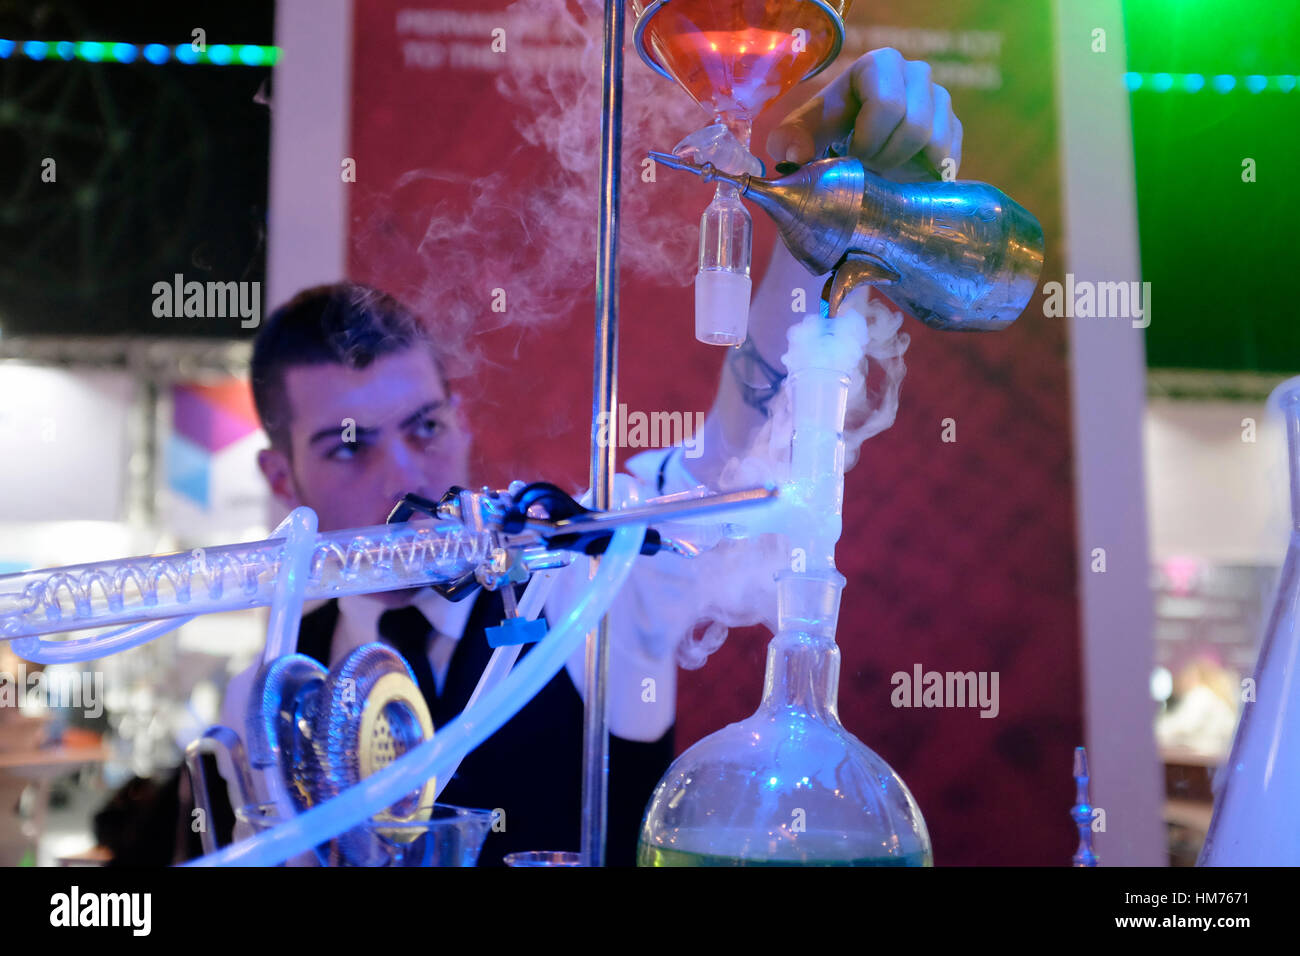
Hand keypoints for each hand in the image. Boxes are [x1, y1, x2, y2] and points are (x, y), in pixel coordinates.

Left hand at [766, 48, 962, 182]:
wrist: (855, 144)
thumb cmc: (828, 133)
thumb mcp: (803, 133)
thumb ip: (790, 140)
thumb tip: (795, 157)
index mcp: (879, 64)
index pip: (888, 104)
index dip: (870, 140)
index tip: (854, 155)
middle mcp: (916, 74)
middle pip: (915, 126)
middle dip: (887, 157)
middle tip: (868, 167)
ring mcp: (940, 98)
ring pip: (935, 142)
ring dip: (906, 166)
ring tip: (884, 170)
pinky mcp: (954, 127)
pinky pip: (950, 156)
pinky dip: (925, 174)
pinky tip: (905, 174)